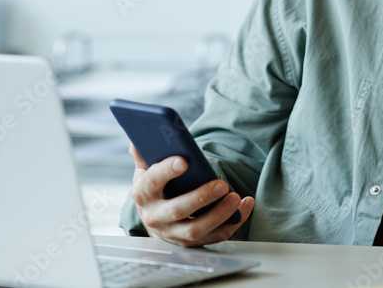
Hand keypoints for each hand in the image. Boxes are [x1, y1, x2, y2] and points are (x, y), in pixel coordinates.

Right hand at [128, 143, 255, 247]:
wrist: (155, 218)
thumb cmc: (154, 188)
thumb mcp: (145, 171)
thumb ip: (143, 155)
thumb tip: (138, 139)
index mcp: (143, 194)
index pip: (152, 182)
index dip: (166, 171)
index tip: (184, 160)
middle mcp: (155, 217)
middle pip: (178, 210)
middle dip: (201, 197)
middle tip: (221, 184)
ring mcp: (173, 233)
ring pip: (196, 229)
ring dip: (219, 214)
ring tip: (236, 198)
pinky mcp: (191, 242)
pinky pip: (215, 236)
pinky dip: (233, 222)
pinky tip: (245, 205)